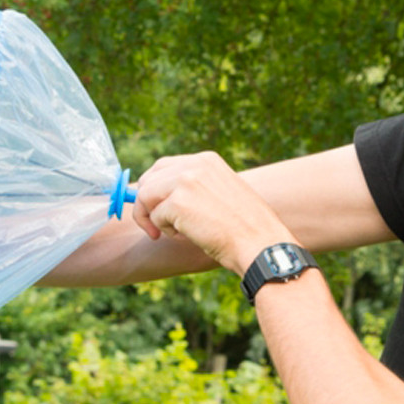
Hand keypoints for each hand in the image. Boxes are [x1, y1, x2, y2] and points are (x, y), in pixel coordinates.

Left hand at [130, 151, 292, 274]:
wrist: (259, 242)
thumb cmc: (243, 226)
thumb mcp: (220, 193)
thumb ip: (193, 188)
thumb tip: (158, 197)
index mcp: (206, 160)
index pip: (163, 166)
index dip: (153, 187)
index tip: (153, 207)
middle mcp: (194, 165)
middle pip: (149, 178)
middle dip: (146, 203)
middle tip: (154, 226)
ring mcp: (185, 181)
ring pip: (145, 196)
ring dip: (153, 219)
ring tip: (174, 233)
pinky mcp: (178, 203)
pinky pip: (154, 217)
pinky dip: (165, 231)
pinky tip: (185, 236)